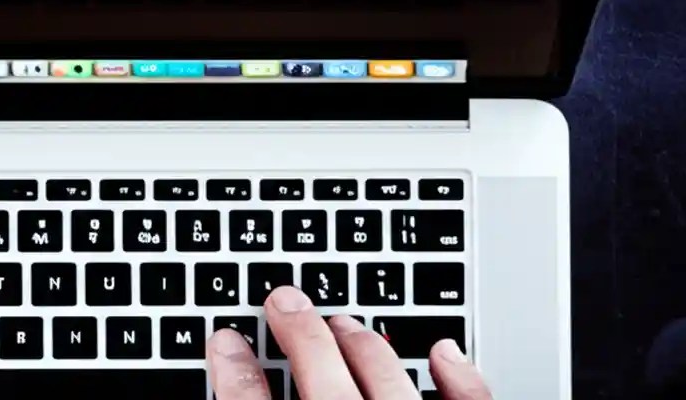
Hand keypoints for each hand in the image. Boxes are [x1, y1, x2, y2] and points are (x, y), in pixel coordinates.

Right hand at [208, 286, 491, 398]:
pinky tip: (444, 352)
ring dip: (364, 348)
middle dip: (300, 335)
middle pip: (322, 381)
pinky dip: (460, 380)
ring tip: (344, 324)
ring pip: (386, 385)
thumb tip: (241, 383)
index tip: (225, 343)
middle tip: (284, 301)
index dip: (234, 373)